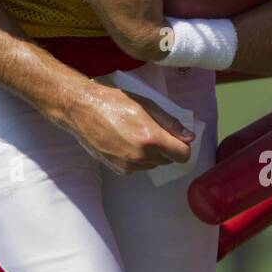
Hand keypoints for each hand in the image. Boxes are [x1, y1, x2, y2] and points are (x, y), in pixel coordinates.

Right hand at [55, 80, 193, 175]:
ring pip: (152, 164)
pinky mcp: (118, 170)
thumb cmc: (114, 101)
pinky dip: (136, 159)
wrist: (82, 110)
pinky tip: (123, 143)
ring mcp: (129, 165)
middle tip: (150, 130)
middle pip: (168, 160)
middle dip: (165, 148)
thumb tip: (189, 137)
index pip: (182, 154)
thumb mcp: (146, 104)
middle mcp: (142, 156)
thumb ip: (170, 123)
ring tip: (134, 135)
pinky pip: (137, 168)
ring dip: (150, 154)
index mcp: (151, 138)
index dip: (182, 146)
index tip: (175, 137)